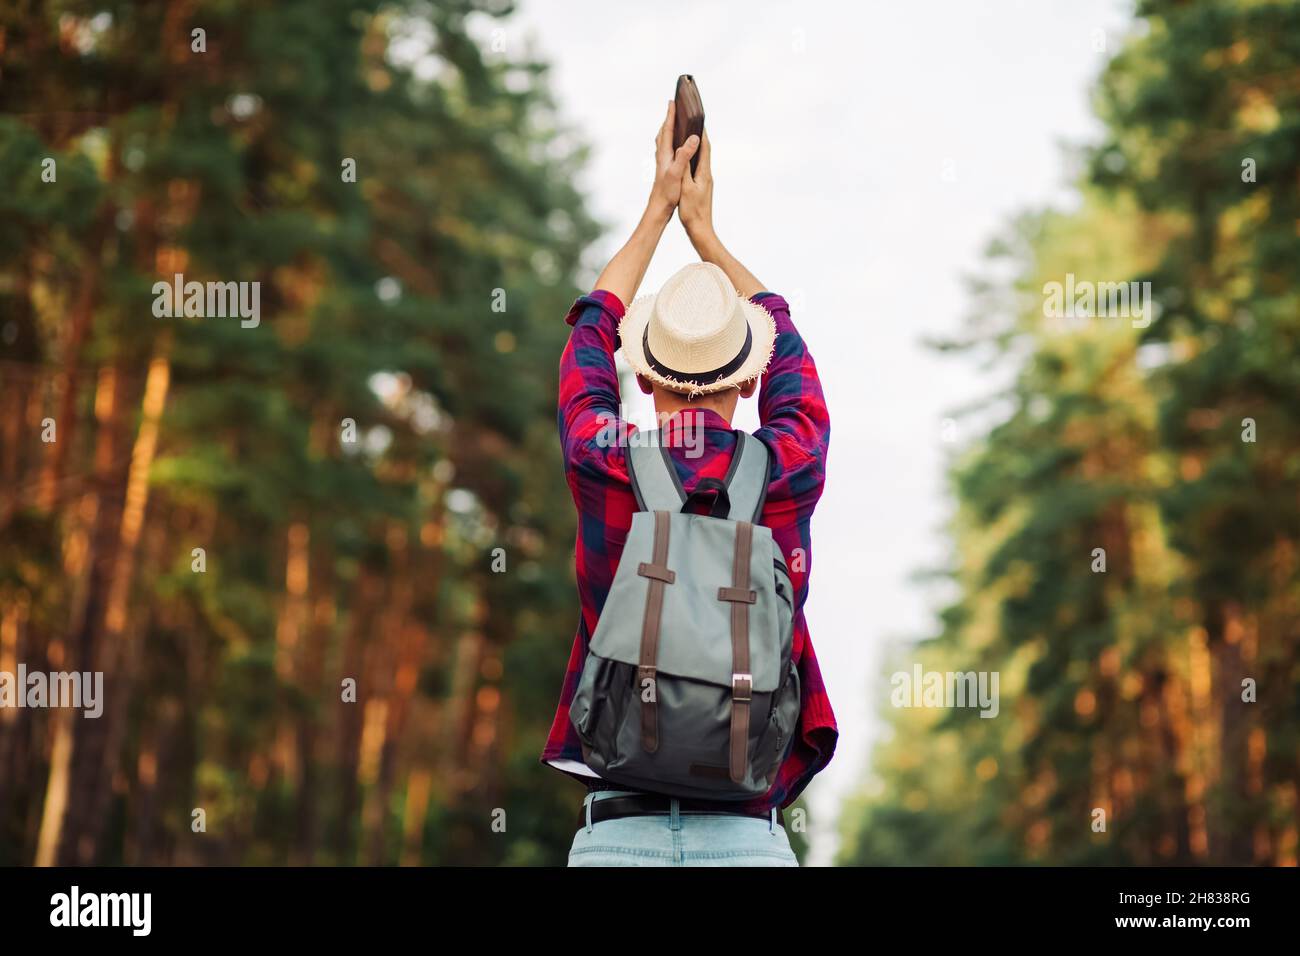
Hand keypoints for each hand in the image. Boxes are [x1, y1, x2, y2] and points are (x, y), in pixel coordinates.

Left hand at [648, 100, 699, 215]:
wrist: (658, 208)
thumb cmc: (667, 192)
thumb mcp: (677, 172)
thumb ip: (684, 155)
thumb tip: (693, 137)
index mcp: (664, 154)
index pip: (667, 129)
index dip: (670, 115)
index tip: (673, 101)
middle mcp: (662, 156)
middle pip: (664, 132)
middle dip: (669, 119)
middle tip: (674, 108)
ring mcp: (662, 162)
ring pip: (664, 141)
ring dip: (668, 130)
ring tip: (674, 123)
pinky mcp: (665, 169)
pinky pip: (668, 150)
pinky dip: (671, 142)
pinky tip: (676, 146)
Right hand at [678, 127, 713, 241]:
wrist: (700, 229)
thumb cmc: (693, 211)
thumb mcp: (686, 188)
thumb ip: (686, 168)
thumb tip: (687, 149)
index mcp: (704, 173)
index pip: (705, 147)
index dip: (702, 132)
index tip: (697, 118)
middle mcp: (707, 175)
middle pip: (704, 150)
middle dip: (699, 135)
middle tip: (692, 122)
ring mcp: (704, 181)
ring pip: (701, 159)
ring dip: (696, 146)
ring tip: (688, 135)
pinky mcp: (700, 187)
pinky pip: (697, 167)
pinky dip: (692, 158)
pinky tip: (686, 159)